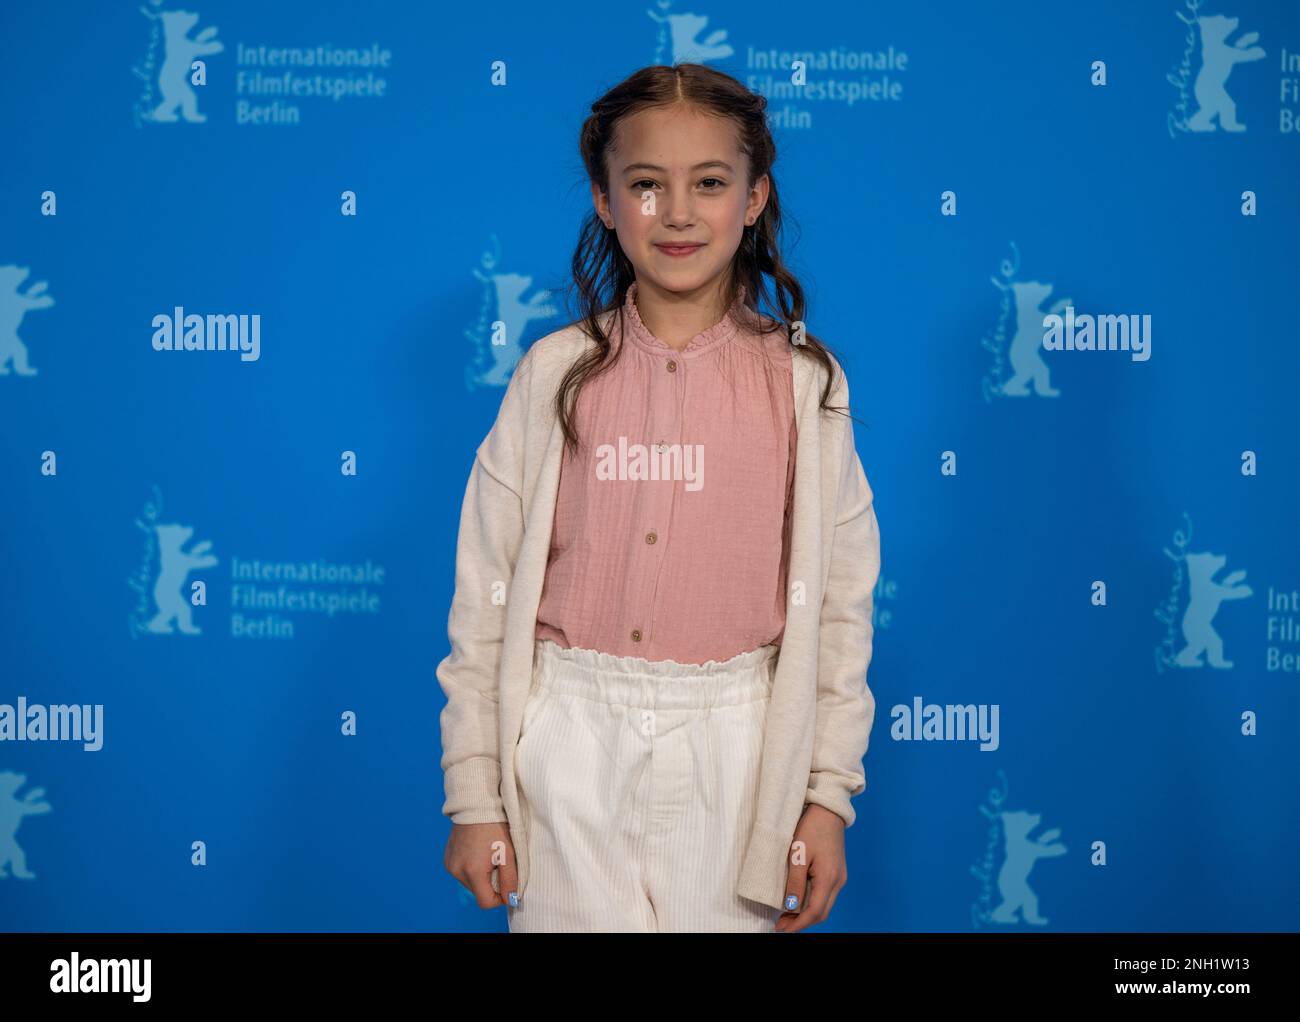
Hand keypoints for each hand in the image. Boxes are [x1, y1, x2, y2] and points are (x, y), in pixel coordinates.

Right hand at [444, 821, 517, 908]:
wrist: (475, 805)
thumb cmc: (494, 827)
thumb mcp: (508, 853)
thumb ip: (510, 879)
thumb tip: (511, 899)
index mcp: (473, 872)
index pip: (485, 903)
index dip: (499, 898)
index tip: (507, 883)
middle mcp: (457, 872)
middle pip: (478, 892)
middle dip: (491, 883)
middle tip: (498, 862)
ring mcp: (450, 865)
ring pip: (470, 883)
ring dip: (481, 876)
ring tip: (487, 854)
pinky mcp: (447, 859)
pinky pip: (462, 872)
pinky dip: (472, 868)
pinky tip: (477, 851)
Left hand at [775, 803, 846, 932]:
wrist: (828, 811)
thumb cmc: (811, 828)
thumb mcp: (797, 855)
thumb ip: (794, 883)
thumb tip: (790, 907)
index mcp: (829, 879)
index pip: (814, 912)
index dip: (798, 924)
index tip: (781, 930)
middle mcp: (838, 882)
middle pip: (821, 912)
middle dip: (801, 922)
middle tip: (781, 924)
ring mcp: (839, 877)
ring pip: (824, 905)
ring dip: (806, 913)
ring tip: (786, 914)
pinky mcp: (837, 872)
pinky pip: (825, 894)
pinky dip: (811, 902)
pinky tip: (798, 899)